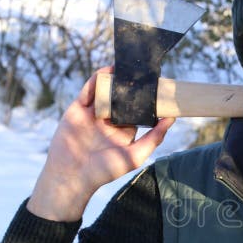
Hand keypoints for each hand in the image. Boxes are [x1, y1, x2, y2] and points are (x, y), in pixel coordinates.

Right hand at [27, 66, 173, 220]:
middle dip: (131, 86)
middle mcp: (109, 121)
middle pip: (121, 98)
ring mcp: (93, 114)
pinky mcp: (77, 110)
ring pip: (105, 91)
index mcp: (124, 131)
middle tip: (143, 72)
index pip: (137, 110)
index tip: (158, 86)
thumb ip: (154, 138)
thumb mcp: (135, 155)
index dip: (146, 99)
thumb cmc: (104, 171)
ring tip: (127, 67)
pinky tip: (107, 72)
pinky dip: (96, 80)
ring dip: (114, 79)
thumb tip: (172, 119)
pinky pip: (88, 91)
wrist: (71, 176)